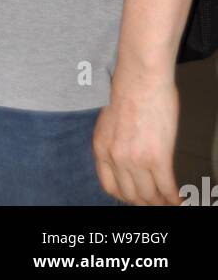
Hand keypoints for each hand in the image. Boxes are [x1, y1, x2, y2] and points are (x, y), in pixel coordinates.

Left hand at [92, 74, 179, 205]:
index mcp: (101, 147)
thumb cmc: (129, 90)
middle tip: (155, 203)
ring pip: (149, 195)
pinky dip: (174, 198)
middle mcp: (115, 157)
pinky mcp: (158, 158)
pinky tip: (179, 200)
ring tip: (167, 202)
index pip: (110, 186)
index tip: (134, 197)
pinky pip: (166, 187)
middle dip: (144, 202)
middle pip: (131, 195)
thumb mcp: (110, 120)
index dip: (125, 196)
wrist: (141, 76)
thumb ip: (115, 142)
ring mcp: (136, 160)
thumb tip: (127, 157)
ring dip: (160, 202)